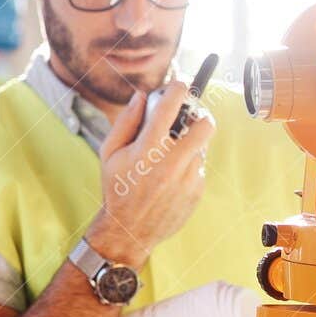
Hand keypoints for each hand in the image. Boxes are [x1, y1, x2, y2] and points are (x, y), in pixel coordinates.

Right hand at [88, 81, 213, 266]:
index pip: (171, 106)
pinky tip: (171, 181)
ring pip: (201, 149)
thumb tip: (142, 96)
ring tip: (170, 160)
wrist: (129, 231)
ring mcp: (188, 178)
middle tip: (192, 120)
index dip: (178, 88)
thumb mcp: (110, 153)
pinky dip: (189, 170)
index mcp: (148, 148)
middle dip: (201, 117)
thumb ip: (126, 121)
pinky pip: (199, 170)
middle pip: (205, 125)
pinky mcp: (197, 191)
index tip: (180, 85)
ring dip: (190, 148)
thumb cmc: (116, 188)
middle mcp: (172, 161)